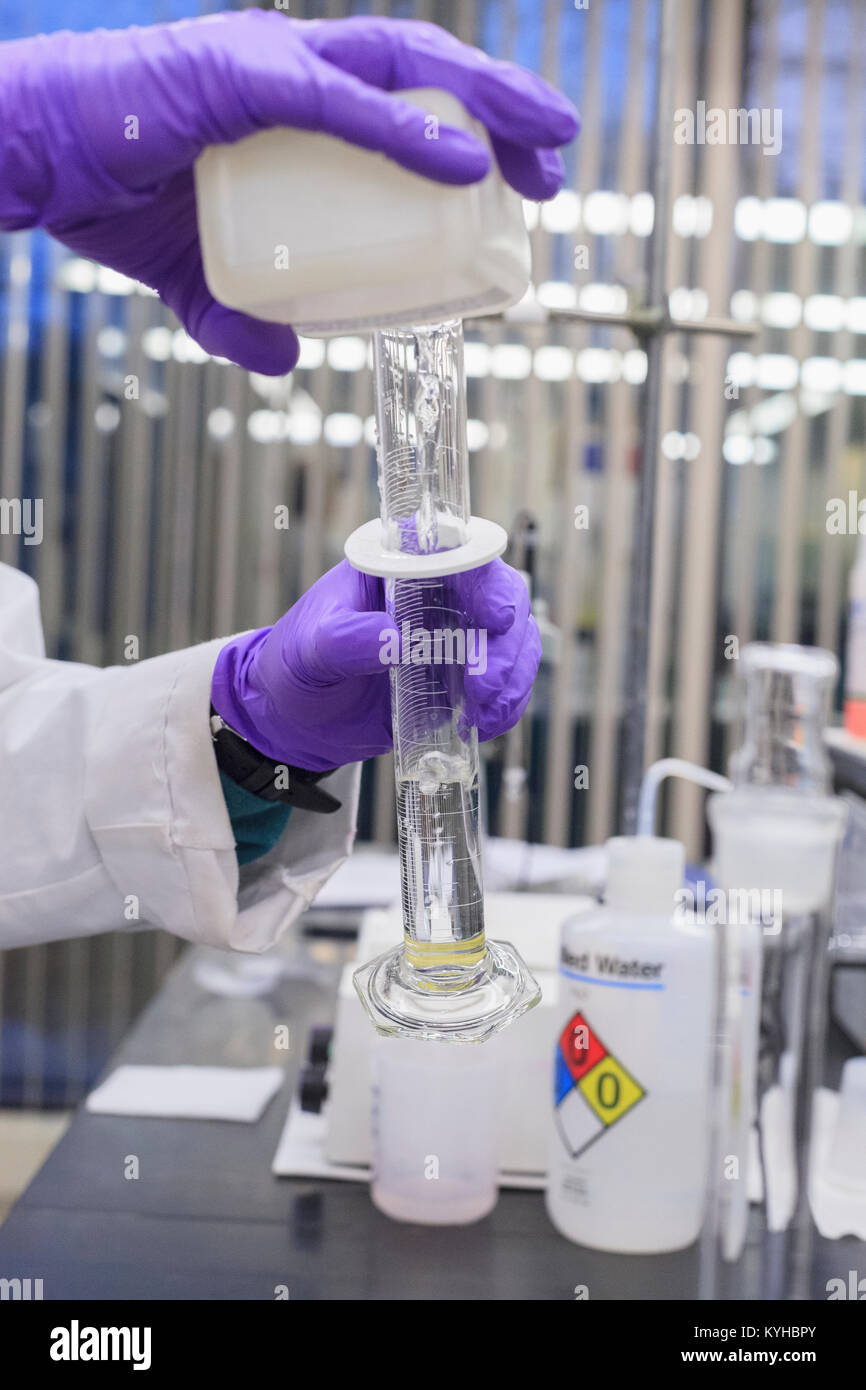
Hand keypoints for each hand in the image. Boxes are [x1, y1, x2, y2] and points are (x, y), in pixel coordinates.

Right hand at [0, 12, 577, 372]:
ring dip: (481, 104)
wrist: (30, 159)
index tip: (522, 182)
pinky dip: (403, 128)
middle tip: (554, 167)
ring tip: (541, 145)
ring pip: (400, 69)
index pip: (405, 103)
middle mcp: (294, 73)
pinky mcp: (236, 76)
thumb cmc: (109, 190)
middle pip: (423, 77)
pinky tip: (460, 157)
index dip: (472, 132)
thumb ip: (240, 316)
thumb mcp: (195, 276)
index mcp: (294, 108)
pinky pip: (338, 99)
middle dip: (502, 113)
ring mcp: (269, 67)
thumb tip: (286, 358)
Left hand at [210, 558, 540, 772]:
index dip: (488, 579)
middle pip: (503, 597)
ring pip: (515, 643)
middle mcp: (440, 594)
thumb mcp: (310, 648)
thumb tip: (394, 640)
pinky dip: (507, 706)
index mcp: (403, 567)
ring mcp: (457, 637)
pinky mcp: (463, 681)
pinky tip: (484, 723)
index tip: (495, 616)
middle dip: (506, 644)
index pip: (460, 552)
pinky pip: (506, 686)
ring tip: (483, 713)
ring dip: (512, 678)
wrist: (294, 721)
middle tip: (483, 685)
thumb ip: (346, 639)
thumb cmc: (295, 665)